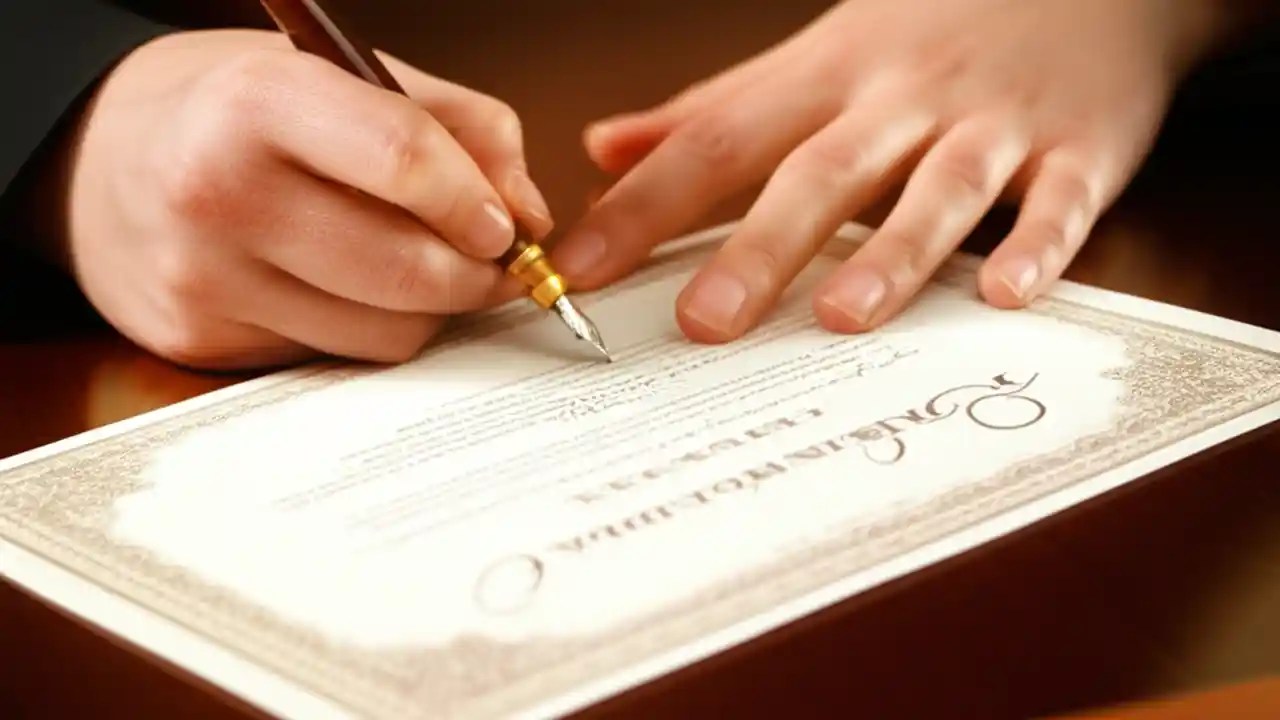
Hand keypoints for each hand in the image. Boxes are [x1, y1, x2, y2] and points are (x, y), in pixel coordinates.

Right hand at [59, 30, 549, 369]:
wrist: (99, 162)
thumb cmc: (236, 112)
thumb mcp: (342, 77)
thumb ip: (457, 127)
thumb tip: (531, 215)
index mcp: (256, 102)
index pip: (405, 160)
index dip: (479, 203)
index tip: (507, 224)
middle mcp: (218, 193)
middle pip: (409, 271)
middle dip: (476, 274)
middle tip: (488, 258)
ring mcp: (204, 280)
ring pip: (386, 333)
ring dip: (429, 309)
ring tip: (413, 265)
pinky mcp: (201, 341)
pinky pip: (338, 357)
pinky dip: (368, 328)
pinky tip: (345, 287)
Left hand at [552, 0, 1232, 341]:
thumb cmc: (927, 26)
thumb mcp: (811, 56)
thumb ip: (710, 112)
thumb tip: (602, 150)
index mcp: (825, 80)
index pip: (717, 144)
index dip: (643, 206)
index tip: (578, 270)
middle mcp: (901, 101)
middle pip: (819, 173)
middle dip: (759, 249)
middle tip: (704, 324)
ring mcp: (992, 123)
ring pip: (937, 189)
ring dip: (891, 253)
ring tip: (842, 318)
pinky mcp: (1080, 144)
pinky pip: (1060, 198)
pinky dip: (1038, 244)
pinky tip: (1005, 296)